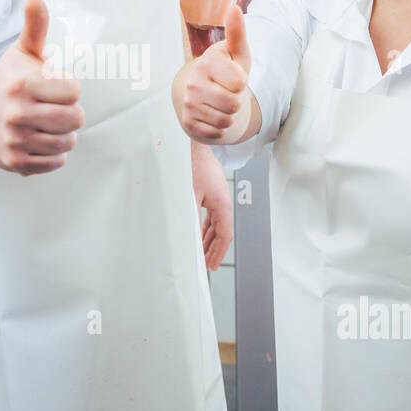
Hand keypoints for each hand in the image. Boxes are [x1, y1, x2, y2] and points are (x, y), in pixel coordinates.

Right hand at [0, 0, 83, 174]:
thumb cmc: (8, 83)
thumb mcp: (22, 53)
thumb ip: (35, 27)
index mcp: (21, 85)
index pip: (74, 91)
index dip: (69, 88)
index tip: (55, 87)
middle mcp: (15, 114)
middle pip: (74, 119)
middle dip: (71, 113)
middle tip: (56, 109)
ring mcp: (15, 140)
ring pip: (67, 142)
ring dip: (64, 134)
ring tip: (48, 125)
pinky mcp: (16, 162)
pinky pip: (56, 161)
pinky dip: (53, 153)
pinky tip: (39, 140)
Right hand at [179, 5, 251, 143]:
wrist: (202, 94)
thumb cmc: (227, 71)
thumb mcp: (237, 54)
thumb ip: (237, 33)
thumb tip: (234, 7)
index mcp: (206, 63)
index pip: (239, 82)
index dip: (242, 82)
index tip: (234, 78)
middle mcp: (193, 83)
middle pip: (233, 104)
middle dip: (237, 102)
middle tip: (228, 93)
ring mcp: (188, 104)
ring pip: (226, 121)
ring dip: (229, 116)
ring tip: (221, 104)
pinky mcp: (188, 124)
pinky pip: (217, 134)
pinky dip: (220, 129)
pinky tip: (213, 117)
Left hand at [192, 142, 232, 270]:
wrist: (193, 144)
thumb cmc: (192, 164)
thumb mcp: (189, 194)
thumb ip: (189, 216)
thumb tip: (185, 235)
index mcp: (222, 204)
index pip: (225, 234)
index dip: (218, 252)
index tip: (210, 265)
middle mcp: (222, 202)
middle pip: (221, 232)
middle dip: (213, 250)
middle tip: (205, 265)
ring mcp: (217, 198)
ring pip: (215, 225)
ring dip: (208, 240)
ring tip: (200, 254)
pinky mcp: (210, 194)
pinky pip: (210, 217)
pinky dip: (204, 228)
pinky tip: (198, 235)